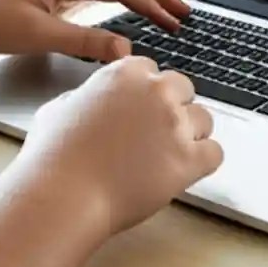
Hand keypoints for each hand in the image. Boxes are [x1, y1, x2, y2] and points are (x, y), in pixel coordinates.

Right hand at [20, 57, 222, 234]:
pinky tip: (182, 171)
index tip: (138, 111)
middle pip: (183, 89)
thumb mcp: (58, 109)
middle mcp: (156, 92)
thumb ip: (86, 97)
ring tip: (164, 157)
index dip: (145, 93)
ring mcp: (176, 124)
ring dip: (189, 135)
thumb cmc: (52, 158)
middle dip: (172, 108)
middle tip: (153, 134)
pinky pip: (215, 153)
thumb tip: (91, 101)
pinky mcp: (190, 158)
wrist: (63, 195)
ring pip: (204, 119)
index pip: (152, 71)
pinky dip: (202, 162)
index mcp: (125, 74)